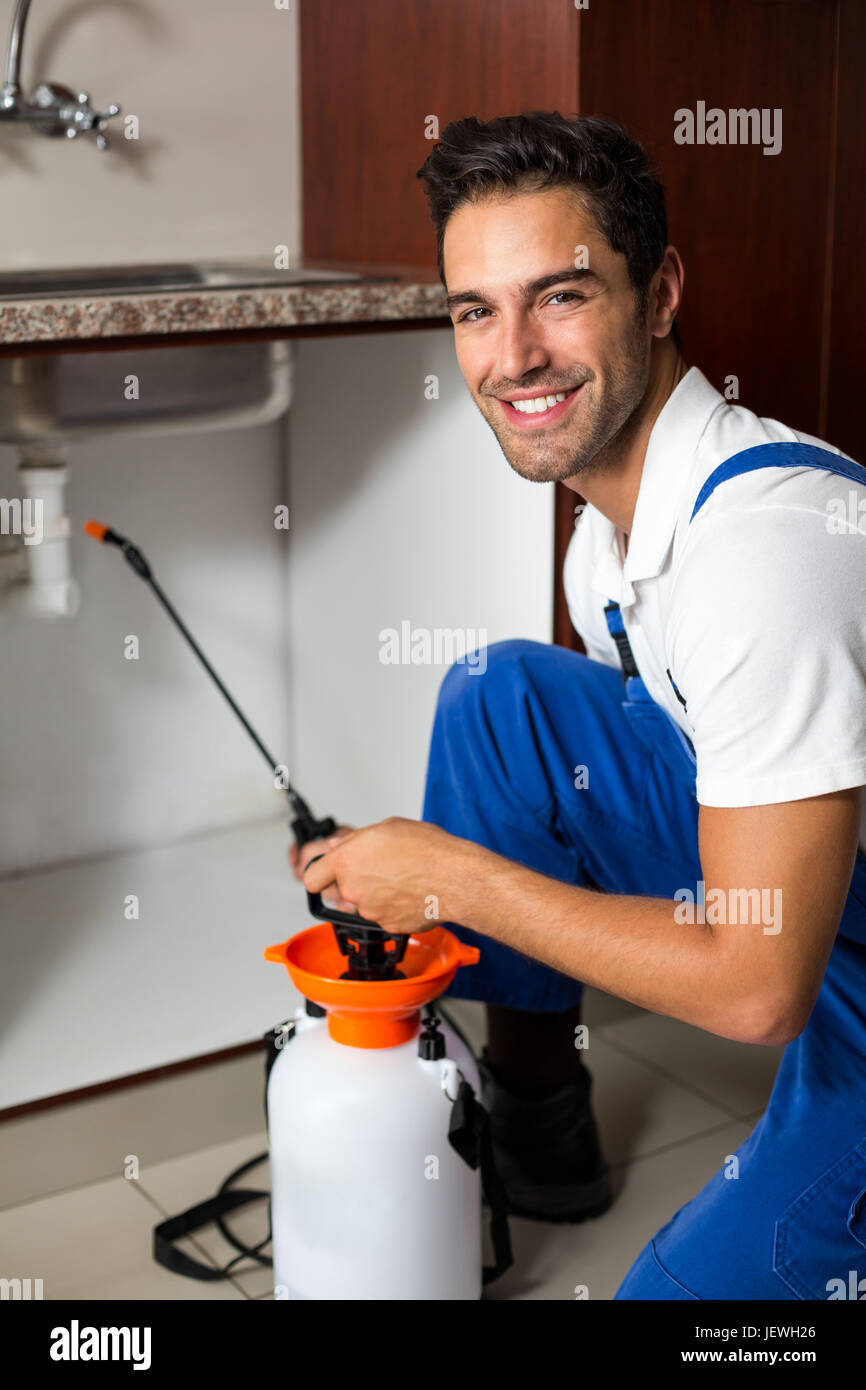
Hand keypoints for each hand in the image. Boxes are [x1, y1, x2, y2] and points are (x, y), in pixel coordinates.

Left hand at [301, 816, 474, 933]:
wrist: (455, 879)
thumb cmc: (428, 850)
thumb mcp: (388, 827)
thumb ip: (355, 840)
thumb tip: (338, 846)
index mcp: (347, 861)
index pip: (312, 878)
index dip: (318, 875)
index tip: (323, 874)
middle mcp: (353, 888)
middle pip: (344, 888)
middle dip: (358, 879)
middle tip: (383, 867)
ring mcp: (370, 911)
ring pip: (366, 902)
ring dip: (378, 893)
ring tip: (404, 877)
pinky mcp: (388, 926)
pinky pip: (384, 915)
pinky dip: (394, 907)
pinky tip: (411, 892)